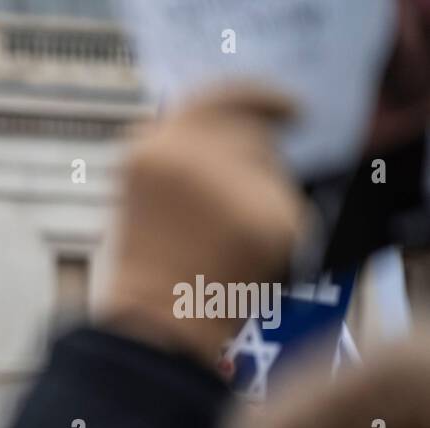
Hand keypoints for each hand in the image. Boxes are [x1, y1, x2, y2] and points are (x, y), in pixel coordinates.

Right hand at [104, 86, 307, 367]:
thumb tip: (245, 130)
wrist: (156, 326)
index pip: (217, 96)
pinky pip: (288, 207)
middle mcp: (191, 156)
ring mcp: (234, 184)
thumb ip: (183, 157)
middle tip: (258, 185)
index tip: (288, 106)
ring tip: (229, 236)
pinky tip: (245, 256)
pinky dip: (276, 230)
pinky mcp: (271, 215)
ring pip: (273, 168)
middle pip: (252, 130)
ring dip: (263, 192)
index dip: (257, 95)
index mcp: (150, 149)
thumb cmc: (148, 270)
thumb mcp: (145, 194)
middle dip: (260, 154)